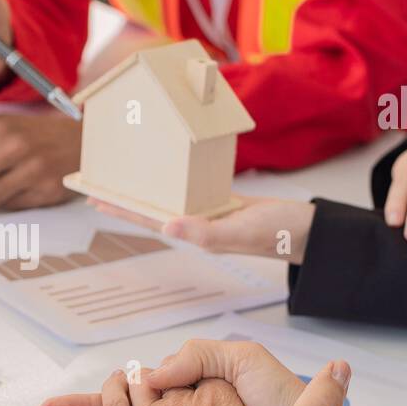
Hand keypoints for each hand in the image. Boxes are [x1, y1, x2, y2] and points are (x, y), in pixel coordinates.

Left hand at [89, 196, 316, 263]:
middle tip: (97, 185)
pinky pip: (193, 190)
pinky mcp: (226, 202)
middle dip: (126, 199)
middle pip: (154, 208)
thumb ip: (207, 233)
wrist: (312, 230)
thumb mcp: (242, 231)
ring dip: (148, 189)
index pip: (150, 219)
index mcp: (197, 233)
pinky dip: (178, 181)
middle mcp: (199, 224)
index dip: (122, 210)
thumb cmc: (281, 233)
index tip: (94, 198)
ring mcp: (212, 214)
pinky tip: (168, 172)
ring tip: (126, 176)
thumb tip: (167, 227)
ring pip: (171, 199)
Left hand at [91, 366, 347, 405]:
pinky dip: (108, 401)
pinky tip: (112, 400)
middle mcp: (176, 403)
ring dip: (132, 380)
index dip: (214, 380)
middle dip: (171, 379)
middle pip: (170, 378)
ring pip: (132, 387)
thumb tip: (342, 366)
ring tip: (134, 378)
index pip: (211, 373)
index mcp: (216, 398)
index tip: (218, 389)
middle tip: (171, 381)